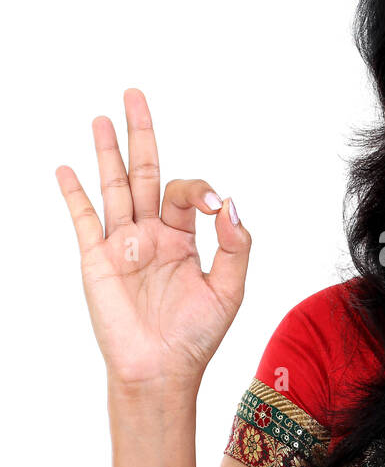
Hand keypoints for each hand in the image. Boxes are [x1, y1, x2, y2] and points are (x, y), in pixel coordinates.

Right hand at [56, 88, 250, 391]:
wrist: (161, 371)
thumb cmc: (196, 337)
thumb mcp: (230, 290)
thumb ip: (237, 246)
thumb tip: (233, 203)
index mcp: (183, 238)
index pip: (187, 193)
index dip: (203, 190)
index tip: (215, 205)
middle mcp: (150, 234)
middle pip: (144, 172)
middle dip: (142, 134)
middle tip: (135, 95)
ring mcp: (122, 244)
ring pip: (113, 187)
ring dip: (107, 152)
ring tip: (103, 118)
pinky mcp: (97, 260)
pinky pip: (83, 220)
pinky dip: (74, 194)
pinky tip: (66, 169)